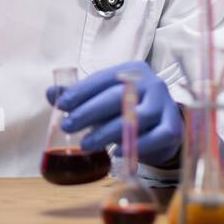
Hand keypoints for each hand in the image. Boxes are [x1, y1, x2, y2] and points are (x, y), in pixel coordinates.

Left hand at [45, 61, 182, 166]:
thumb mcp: (104, 98)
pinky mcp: (173, 128)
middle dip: (89, 112)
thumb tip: (50, 93)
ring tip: (85, 143)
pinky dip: (134, 146)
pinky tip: (117, 153)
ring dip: (106, 132)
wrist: (164, 127)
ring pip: (134, 118)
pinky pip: (154, 138)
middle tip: (67, 126)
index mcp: (133, 70)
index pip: (104, 78)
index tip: (61, 105)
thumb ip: (80, 96)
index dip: (82, 91)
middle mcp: (152, 84)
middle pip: (118, 97)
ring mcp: (165, 105)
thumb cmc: (128, 108)